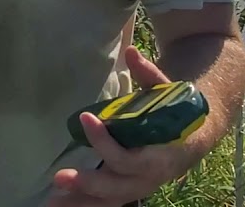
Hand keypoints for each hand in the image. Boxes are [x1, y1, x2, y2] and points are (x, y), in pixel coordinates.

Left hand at [47, 46, 195, 206]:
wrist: (193, 139)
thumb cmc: (175, 113)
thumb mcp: (167, 92)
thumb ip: (149, 75)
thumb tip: (131, 52)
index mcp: (159, 156)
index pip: (129, 158)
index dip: (106, 142)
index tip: (86, 119)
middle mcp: (148, 178)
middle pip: (116, 187)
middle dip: (88, 183)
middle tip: (59, 176)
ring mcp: (136, 188)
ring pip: (108, 201)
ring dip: (80, 203)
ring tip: (51, 202)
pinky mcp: (126, 191)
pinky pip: (104, 203)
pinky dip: (82, 205)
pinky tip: (58, 204)